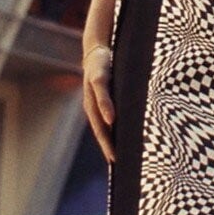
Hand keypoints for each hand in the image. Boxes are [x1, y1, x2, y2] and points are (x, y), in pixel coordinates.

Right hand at [82, 43, 115, 160]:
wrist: (98, 49)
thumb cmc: (100, 64)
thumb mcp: (101, 80)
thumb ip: (104, 100)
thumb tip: (111, 121)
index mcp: (93, 107)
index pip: (102, 132)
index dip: (108, 146)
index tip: (116, 161)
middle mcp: (94, 107)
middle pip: (103, 132)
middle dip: (110, 148)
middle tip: (120, 165)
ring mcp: (97, 103)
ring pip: (105, 126)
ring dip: (111, 140)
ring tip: (121, 154)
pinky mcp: (103, 97)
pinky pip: (108, 116)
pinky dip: (114, 127)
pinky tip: (120, 132)